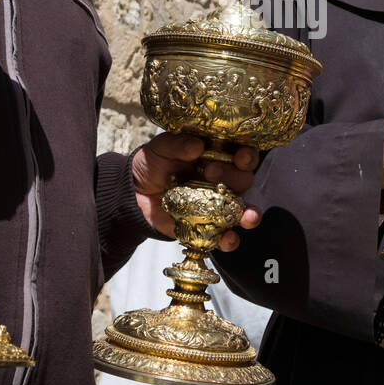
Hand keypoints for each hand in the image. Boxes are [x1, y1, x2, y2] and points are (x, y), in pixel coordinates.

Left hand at [131, 134, 260, 250]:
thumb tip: (198, 145)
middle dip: (234, 177)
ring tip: (247, 217)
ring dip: (250, 214)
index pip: (242, 155)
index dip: (247, 155)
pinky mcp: (207, 228)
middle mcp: (223, 182)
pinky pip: (224, 236)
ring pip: (243, 211)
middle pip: (244, 180)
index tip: (241, 156)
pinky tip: (228, 238)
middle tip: (211, 172)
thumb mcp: (160, 148)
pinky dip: (230, 240)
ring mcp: (217, 207)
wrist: (133, 193)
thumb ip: (176, 144)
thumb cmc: (152, 164)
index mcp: (217, 157)